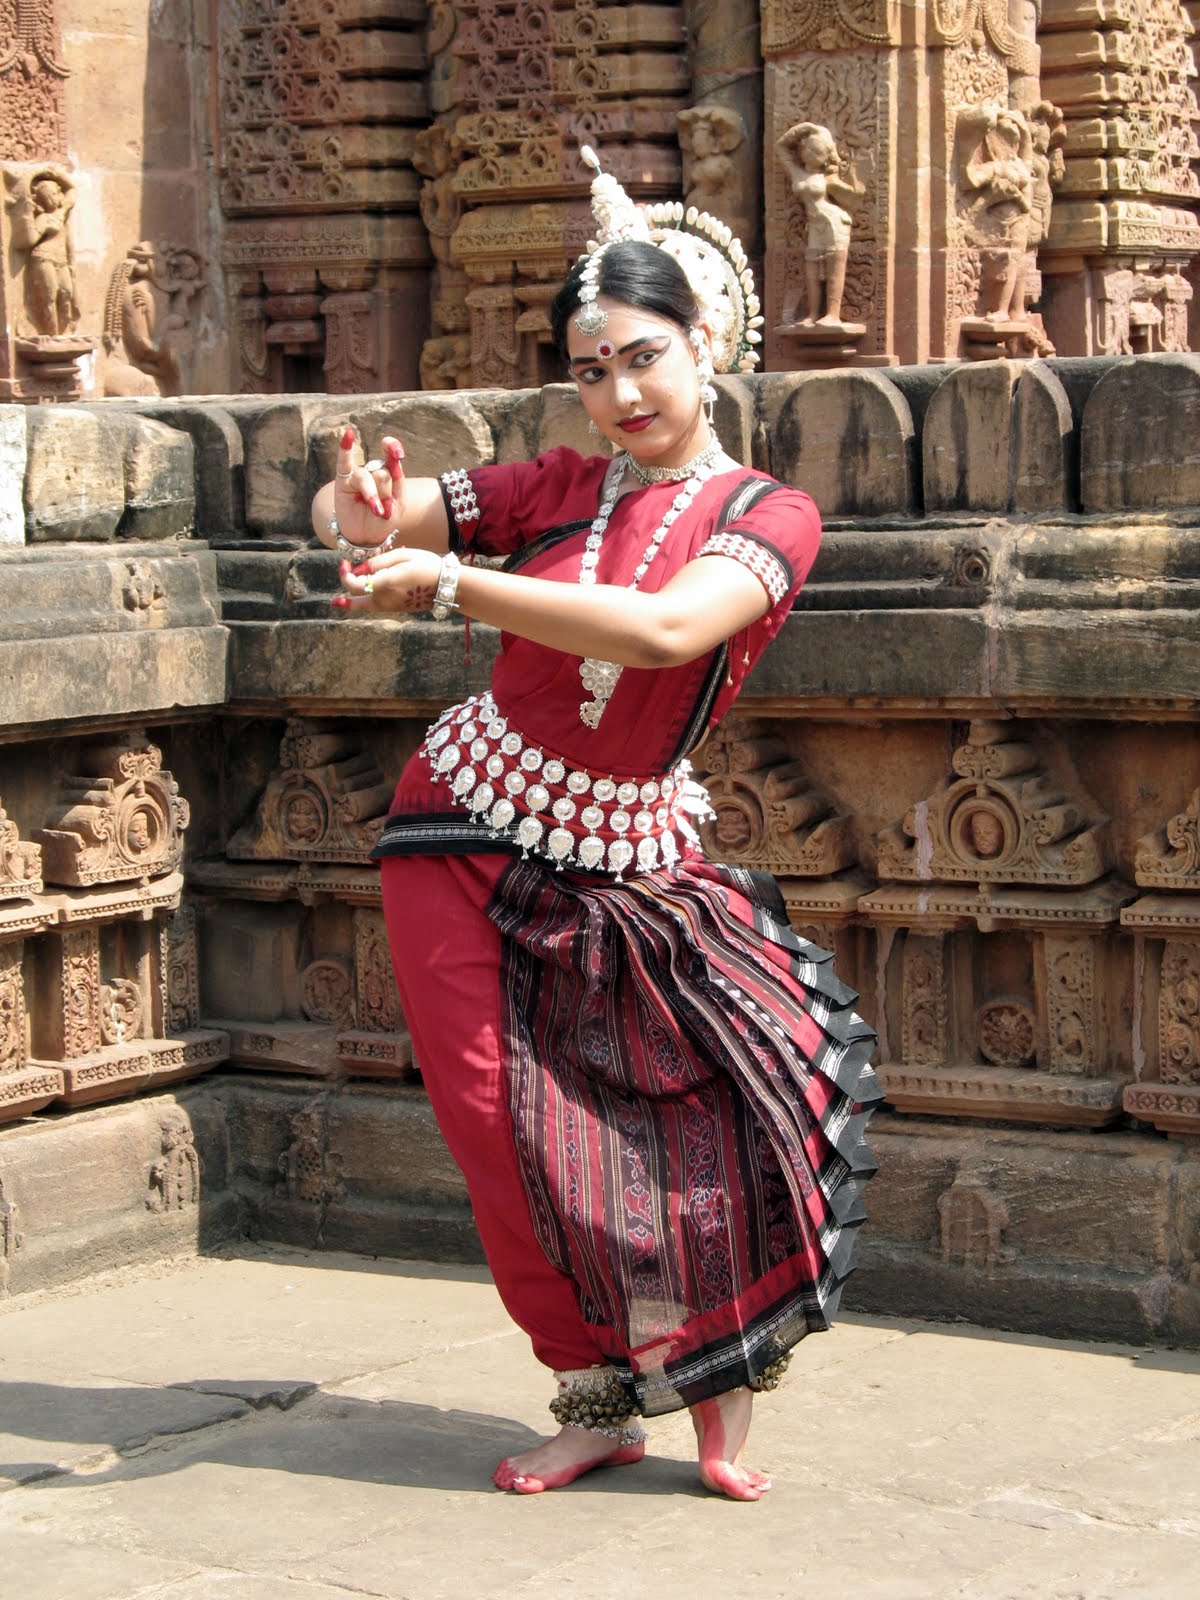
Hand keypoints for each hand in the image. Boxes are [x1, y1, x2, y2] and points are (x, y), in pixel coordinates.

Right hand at [331, 425, 406, 548]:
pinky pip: (344, 462)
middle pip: (382, 471)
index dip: (392, 448)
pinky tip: (348, 434)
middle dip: (386, 492)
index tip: (398, 454)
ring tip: (376, 511)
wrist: (366, 537)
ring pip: (368, 476)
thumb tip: (394, 462)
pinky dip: (345, 449)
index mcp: (388, 474)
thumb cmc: (382, 521)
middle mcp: (372, 472)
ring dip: (373, 495)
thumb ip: (397, 483)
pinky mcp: (344, 482)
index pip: (390, 454)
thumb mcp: (398, 505)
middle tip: (383, 510)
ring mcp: (357, 476)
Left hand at [333, 544, 442, 613]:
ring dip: (357, 591)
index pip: (353, 585)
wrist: (447, 586)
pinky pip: (376, 604)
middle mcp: (384, 600)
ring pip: (364, 603)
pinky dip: (369, 594)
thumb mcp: (402, 556)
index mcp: (385, 584)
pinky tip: (372, 583)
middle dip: (347, 584)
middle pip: (355, 599)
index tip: (345, 562)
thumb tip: (358, 570)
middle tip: (347, 568)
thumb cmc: (426, 565)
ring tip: (356, 575)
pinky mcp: (396, 609)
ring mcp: (390, 607)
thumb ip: (378, 562)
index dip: (344, 574)